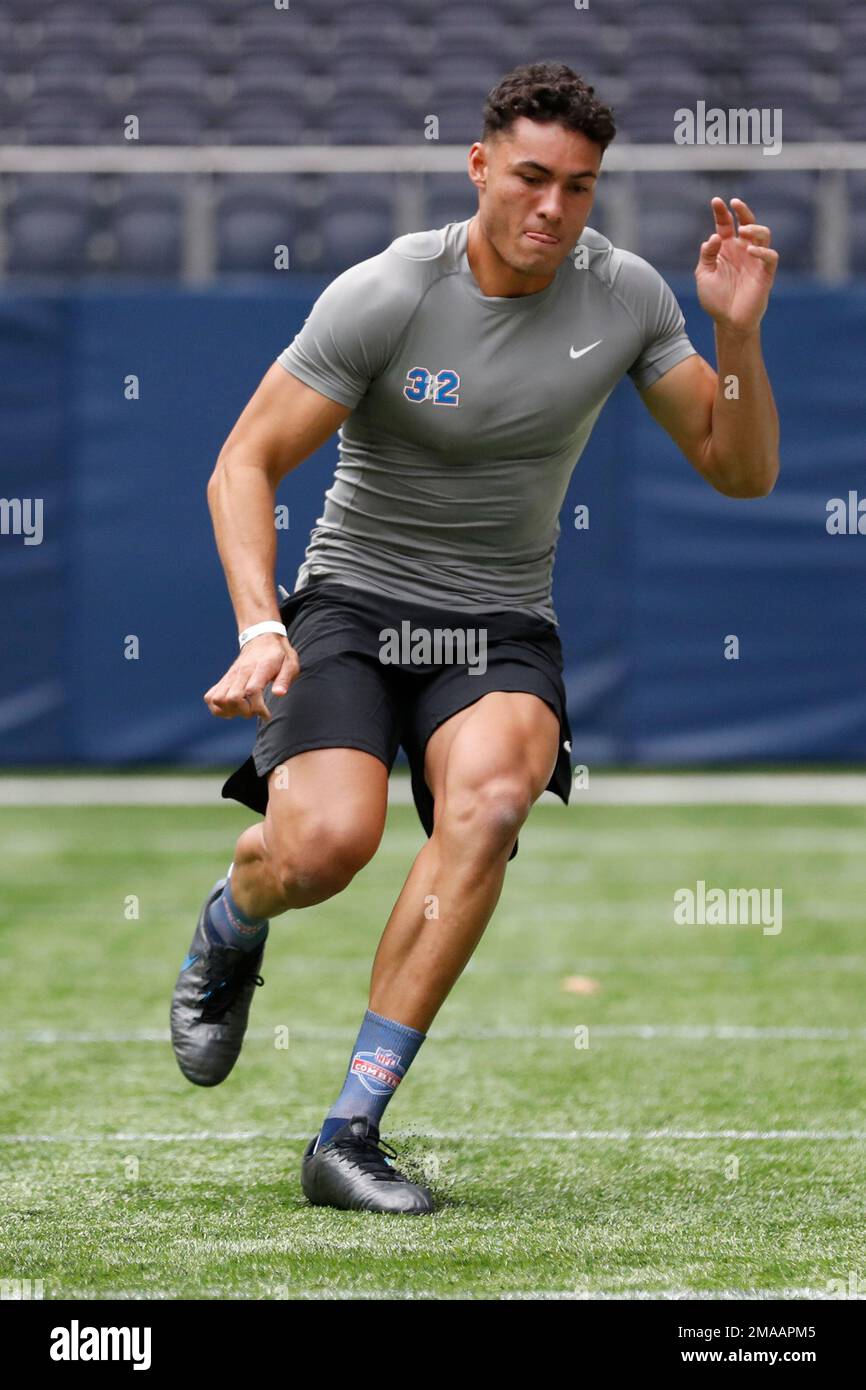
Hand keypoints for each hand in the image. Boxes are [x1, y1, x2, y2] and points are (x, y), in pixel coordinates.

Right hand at [203, 633, 298, 720]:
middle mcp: (241, 672)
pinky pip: (210, 697)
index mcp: (260, 668)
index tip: (267, 714)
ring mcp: (230, 676)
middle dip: (244, 712)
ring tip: (244, 710)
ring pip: (218, 699)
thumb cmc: (278, 654)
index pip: (252, 691)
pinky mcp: (224, 679)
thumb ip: (285, 679)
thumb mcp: (290, 663)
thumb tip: (279, 694)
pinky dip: (218, 708)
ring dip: (230, 711)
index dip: (258, 708)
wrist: (261, 637)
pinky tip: (232, 708)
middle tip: (255, 710)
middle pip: (232, 698)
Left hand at [695, 197, 778, 334]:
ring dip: (754, 228)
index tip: (716, 201)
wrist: (728, 322)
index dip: (721, 212)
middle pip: (747, 223)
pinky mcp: (765, 274)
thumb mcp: (704, 274)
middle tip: (735, 203)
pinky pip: (770, 257)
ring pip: (763, 235)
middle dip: (742, 211)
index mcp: (727, 249)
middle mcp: (743, 250)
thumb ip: (707, 255)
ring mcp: (755, 261)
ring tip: (742, 231)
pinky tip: (751, 250)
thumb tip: (713, 237)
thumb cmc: (716, 299)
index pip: (725, 225)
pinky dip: (763, 251)